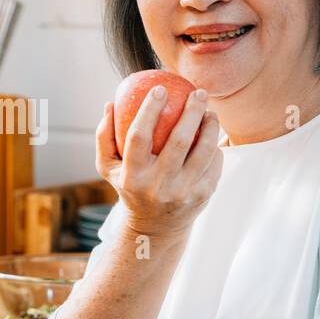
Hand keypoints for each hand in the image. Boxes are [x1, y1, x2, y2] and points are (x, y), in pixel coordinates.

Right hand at [96, 85, 222, 240]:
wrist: (154, 229)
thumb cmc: (130, 187)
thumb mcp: (108, 168)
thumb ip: (104, 136)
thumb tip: (110, 104)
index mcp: (132, 176)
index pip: (138, 136)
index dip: (149, 110)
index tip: (159, 89)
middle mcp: (157, 186)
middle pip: (179, 141)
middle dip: (192, 111)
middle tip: (198, 93)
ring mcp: (182, 193)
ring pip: (203, 151)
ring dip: (211, 126)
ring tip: (210, 112)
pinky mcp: (202, 197)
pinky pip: (214, 164)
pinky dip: (215, 147)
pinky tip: (213, 136)